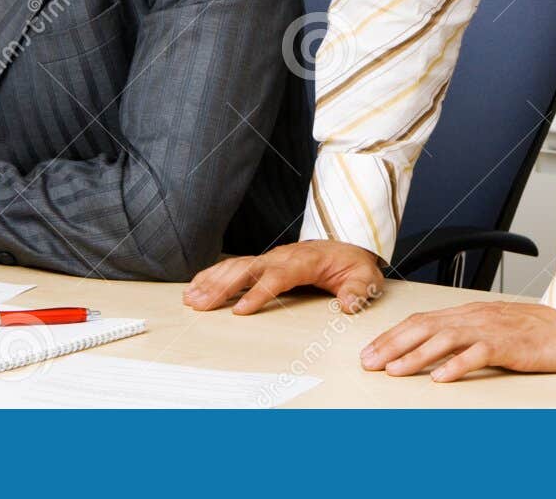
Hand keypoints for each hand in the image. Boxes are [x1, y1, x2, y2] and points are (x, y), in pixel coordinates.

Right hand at [182, 240, 383, 314]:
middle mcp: (282, 257)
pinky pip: (234, 266)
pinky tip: (195, 287)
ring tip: (190, 299)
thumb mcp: (365, 277)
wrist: (347, 246)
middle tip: (200, 304)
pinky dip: (212, 275)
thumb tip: (348, 304)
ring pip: (236, 266)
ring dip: (212, 281)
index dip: (258, 292)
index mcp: (305, 261)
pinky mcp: (263, 262)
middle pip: (248, 269)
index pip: (278, 276)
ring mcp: (270, 258)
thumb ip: (358, 290)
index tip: (240, 310)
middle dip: (222, 286)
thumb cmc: (352, 264)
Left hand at [360, 302, 555, 382]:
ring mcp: (492, 328)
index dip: (393, 335)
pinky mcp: (510, 344)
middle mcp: (476, 316)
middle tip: (369, 362)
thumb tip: (434, 354)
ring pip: (445, 339)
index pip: (422, 320)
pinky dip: (458, 365)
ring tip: (394, 370)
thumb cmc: (536, 330)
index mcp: (469, 313)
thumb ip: (466, 337)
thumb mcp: (494, 329)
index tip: (371, 350)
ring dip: (416, 355)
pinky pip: (479, 353)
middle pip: (425, 326)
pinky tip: (441, 378)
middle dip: (393, 344)